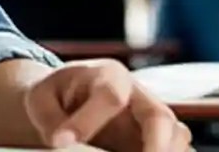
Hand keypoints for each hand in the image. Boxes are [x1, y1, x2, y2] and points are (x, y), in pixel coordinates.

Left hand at [25, 60, 189, 151]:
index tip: (62, 142)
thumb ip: (49, 118)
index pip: (110, 96)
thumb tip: (60, 142)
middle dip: (156, 144)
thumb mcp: (41, 98)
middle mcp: (138, 95)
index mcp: (108, 75)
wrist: (69, 100)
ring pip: (177, 135)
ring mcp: (151, 118)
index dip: (88, 122)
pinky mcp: (156, 140)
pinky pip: (176, 150)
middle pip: (160, 116)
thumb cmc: (56, 96)